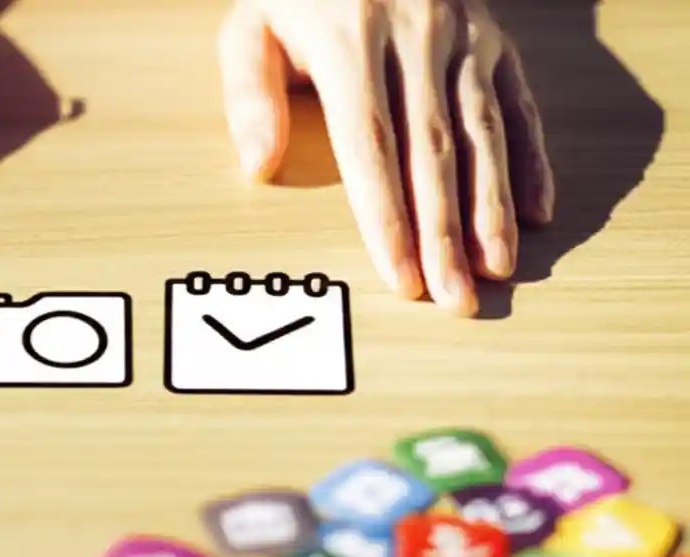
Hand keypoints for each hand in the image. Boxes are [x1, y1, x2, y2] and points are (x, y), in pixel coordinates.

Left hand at [218, 0, 554, 316]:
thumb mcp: (252, 24)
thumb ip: (249, 92)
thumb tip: (259, 167)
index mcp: (349, 37)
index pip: (370, 143)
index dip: (386, 216)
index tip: (399, 275)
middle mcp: (415, 33)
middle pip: (433, 149)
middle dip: (445, 232)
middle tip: (454, 298)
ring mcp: (463, 34)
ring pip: (483, 130)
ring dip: (492, 205)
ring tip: (496, 268)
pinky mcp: (494, 37)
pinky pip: (518, 102)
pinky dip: (531, 157)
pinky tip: (537, 211)